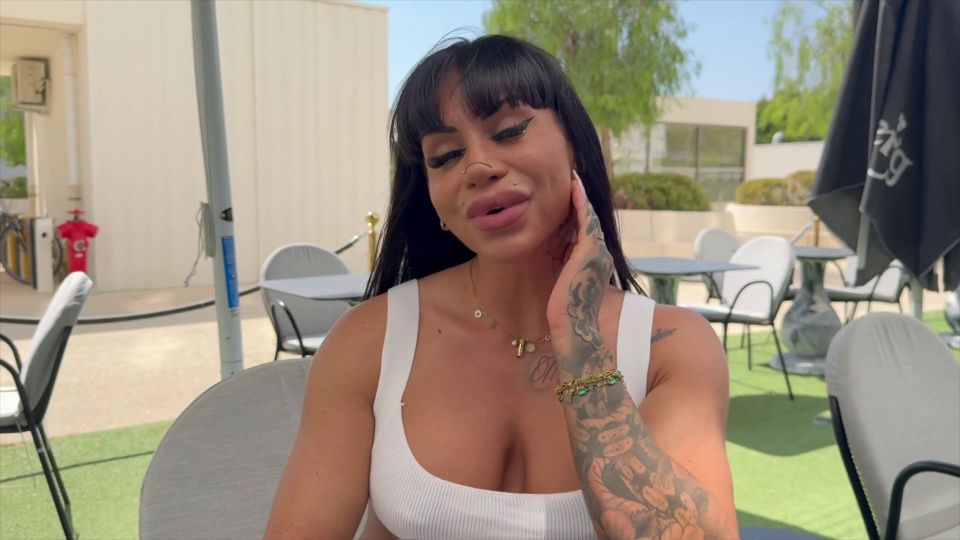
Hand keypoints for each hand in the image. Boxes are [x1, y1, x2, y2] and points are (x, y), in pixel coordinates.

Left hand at [546, 170, 614, 360]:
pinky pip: (585, 219)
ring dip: (581, 196)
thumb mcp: (564, 285)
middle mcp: (599, 254)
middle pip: (590, 219)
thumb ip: (563, 271)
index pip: (586, 231)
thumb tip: (552, 263)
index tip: (571, 196)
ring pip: (589, 216)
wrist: (575, 328)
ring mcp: (596, 251)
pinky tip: (573, 188)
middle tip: (574, 178)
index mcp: (594, 262)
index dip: (579, 212)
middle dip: (582, 199)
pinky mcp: (588, 250)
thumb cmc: (567, 314)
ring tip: (574, 178)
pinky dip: (580, 202)